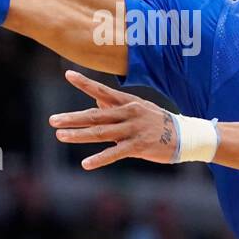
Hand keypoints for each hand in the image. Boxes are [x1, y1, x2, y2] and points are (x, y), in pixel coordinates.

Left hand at [49, 70, 178, 168]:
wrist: (185, 136)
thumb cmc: (158, 122)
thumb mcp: (138, 109)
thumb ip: (115, 105)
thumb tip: (95, 100)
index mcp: (128, 102)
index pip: (102, 90)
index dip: (85, 83)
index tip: (68, 75)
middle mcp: (129, 113)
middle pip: (95, 115)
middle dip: (72, 118)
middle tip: (53, 120)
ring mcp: (133, 130)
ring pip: (101, 132)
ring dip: (79, 135)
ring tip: (61, 136)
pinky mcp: (139, 146)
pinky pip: (115, 153)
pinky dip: (100, 159)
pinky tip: (86, 164)